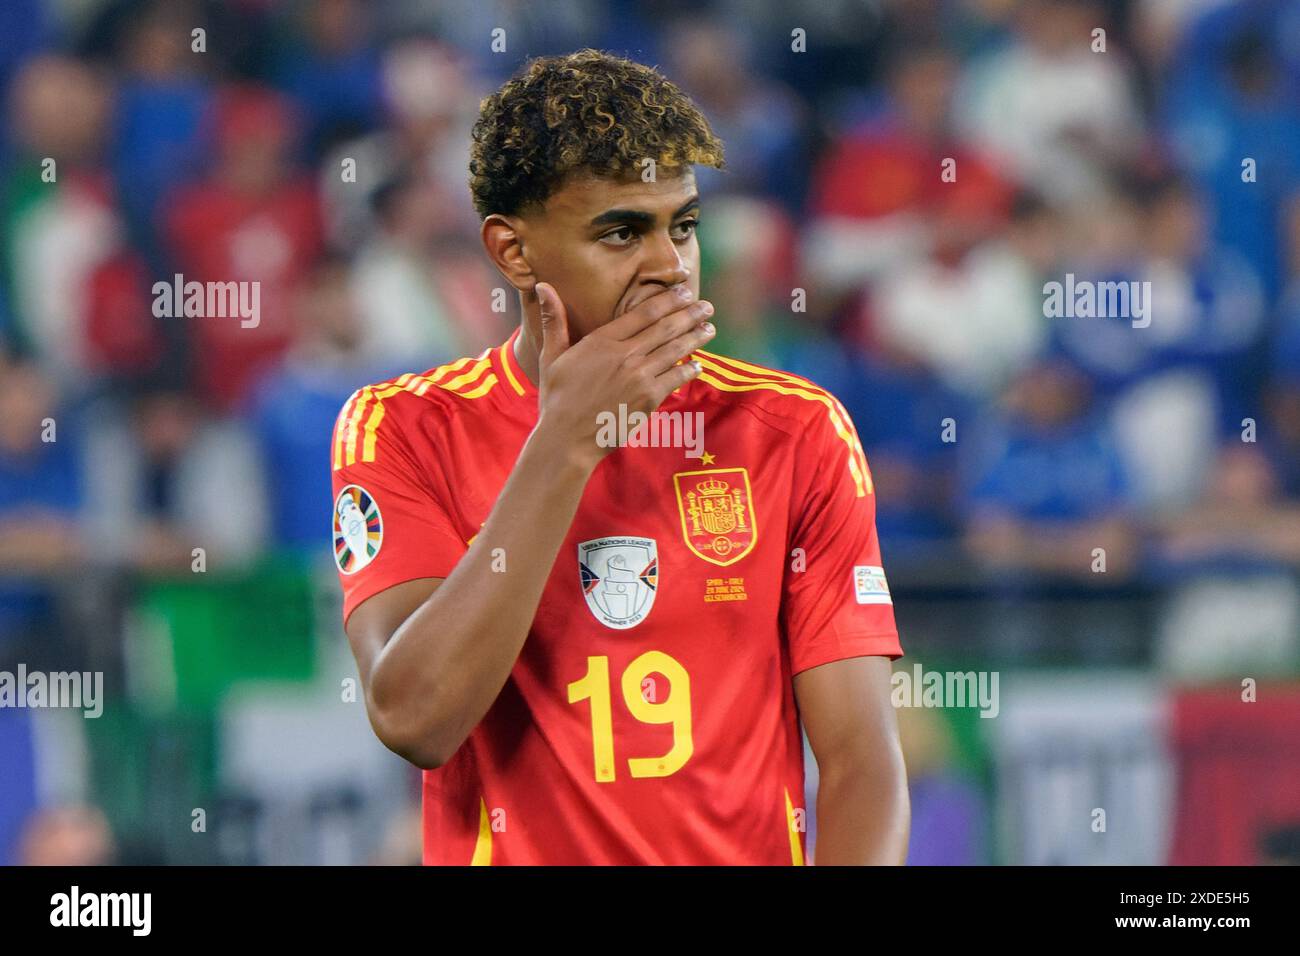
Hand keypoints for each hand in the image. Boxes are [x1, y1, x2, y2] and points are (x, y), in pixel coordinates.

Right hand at [533, 281, 714, 468]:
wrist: (567, 438)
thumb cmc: (557, 398)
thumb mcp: (551, 356)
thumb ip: (553, 320)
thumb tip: (542, 286)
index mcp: (603, 341)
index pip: (643, 313)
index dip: (668, 300)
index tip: (683, 291)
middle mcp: (625, 355)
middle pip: (665, 327)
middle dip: (689, 314)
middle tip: (707, 306)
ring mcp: (640, 376)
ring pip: (675, 350)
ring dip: (696, 337)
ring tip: (709, 328)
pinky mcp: (649, 398)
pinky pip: (676, 378)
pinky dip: (689, 369)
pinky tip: (698, 364)